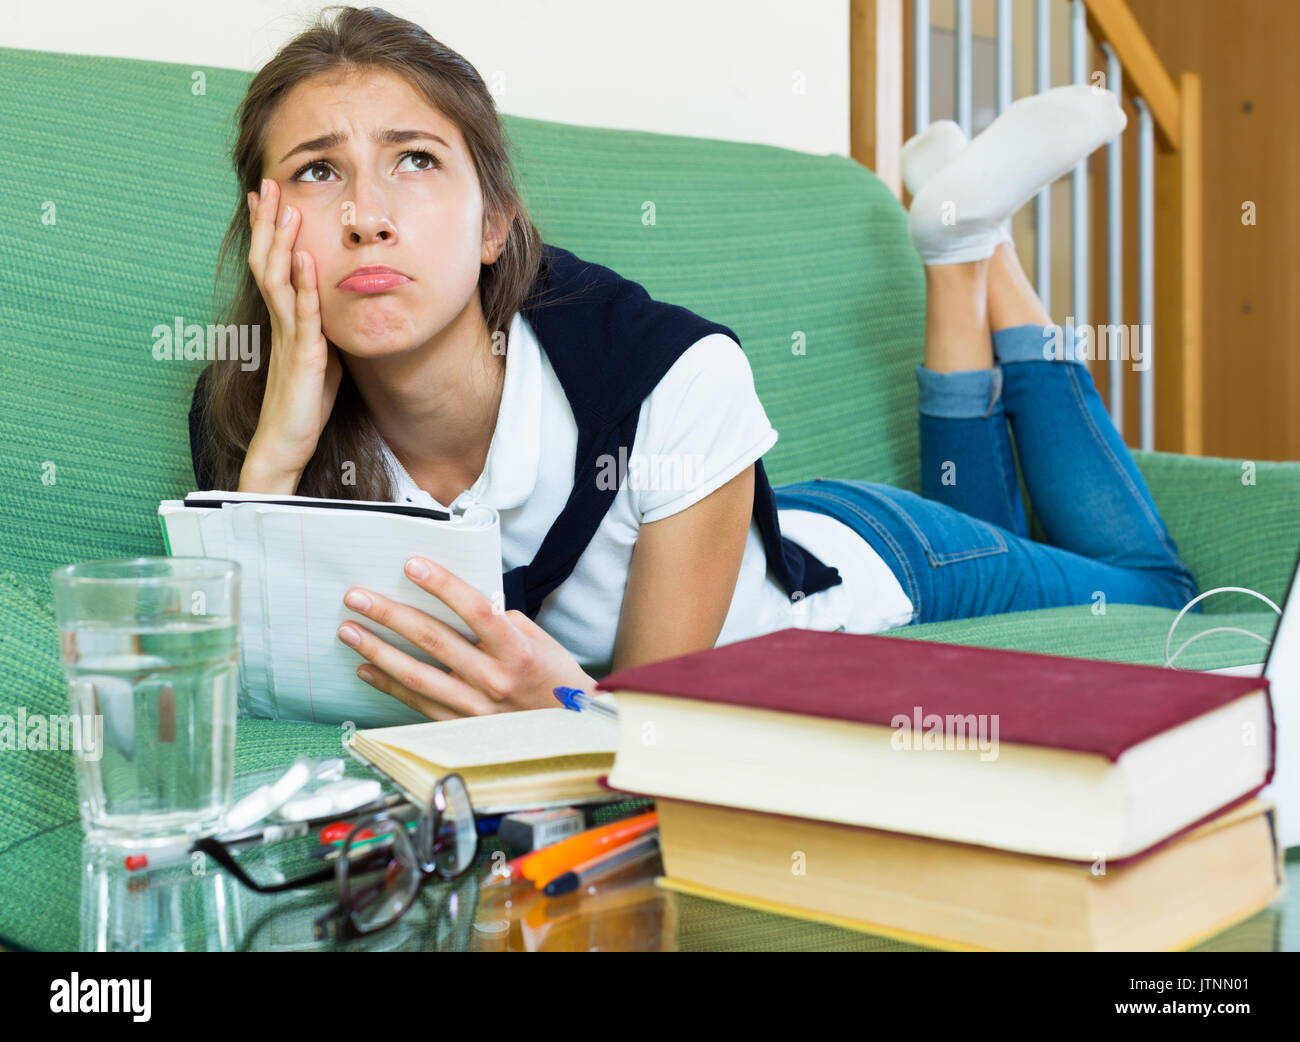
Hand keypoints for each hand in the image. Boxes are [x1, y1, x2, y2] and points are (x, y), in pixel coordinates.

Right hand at [243, 177, 342, 488]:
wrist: (285, 444)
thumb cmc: (303, 405)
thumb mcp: (321, 360)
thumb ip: (324, 332)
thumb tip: (336, 314)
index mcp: (285, 322)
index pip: (273, 266)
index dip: (271, 233)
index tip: (271, 199)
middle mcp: (281, 324)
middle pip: (268, 262)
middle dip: (269, 223)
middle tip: (268, 185)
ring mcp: (288, 339)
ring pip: (279, 282)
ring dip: (282, 244)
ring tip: (285, 210)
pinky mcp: (303, 359)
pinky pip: (303, 317)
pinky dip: (305, 288)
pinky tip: (307, 262)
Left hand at [336, 556, 595, 719]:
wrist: (571, 733)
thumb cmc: (555, 680)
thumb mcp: (539, 641)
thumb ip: (501, 621)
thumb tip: (459, 604)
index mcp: (517, 651)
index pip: (476, 610)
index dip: (442, 585)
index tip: (412, 565)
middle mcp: (493, 679)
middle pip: (434, 640)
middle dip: (390, 615)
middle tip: (357, 597)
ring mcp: (475, 707)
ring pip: (417, 675)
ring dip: (378, 650)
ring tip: (349, 630)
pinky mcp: (462, 728)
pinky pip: (418, 704)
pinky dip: (389, 685)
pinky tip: (366, 669)